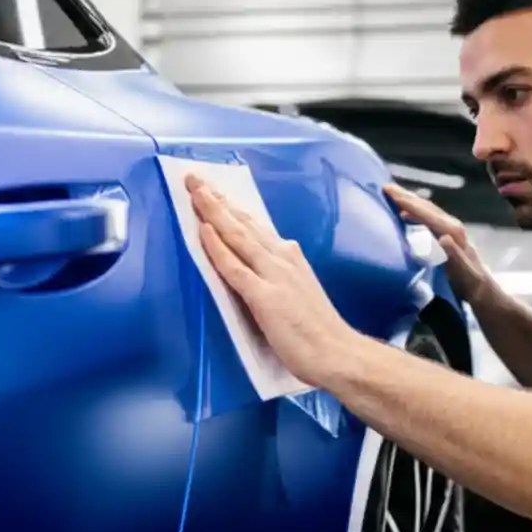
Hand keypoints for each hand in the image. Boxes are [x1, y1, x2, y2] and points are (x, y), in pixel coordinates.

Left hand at [187, 173, 360, 388]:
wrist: (338, 353)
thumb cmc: (317, 331)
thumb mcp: (298, 291)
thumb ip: (279, 275)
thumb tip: (257, 266)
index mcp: (289, 257)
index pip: (254, 226)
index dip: (231, 207)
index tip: (212, 190)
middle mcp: (282, 259)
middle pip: (243, 224)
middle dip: (216, 199)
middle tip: (193, 178)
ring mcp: (273, 276)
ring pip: (237, 237)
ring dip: (214, 212)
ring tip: (195, 191)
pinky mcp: (265, 297)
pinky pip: (235, 268)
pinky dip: (218, 248)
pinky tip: (204, 230)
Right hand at [382, 182, 493, 305]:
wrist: (488, 296)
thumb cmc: (475, 289)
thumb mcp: (467, 278)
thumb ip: (456, 258)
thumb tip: (443, 237)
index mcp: (455, 236)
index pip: (428, 215)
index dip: (409, 203)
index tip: (390, 192)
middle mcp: (454, 230)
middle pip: (429, 208)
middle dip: (408, 197)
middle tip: (386, 187)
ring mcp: (453, 233)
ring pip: (430, 212)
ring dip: (411, 203)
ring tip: (393, 197)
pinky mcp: (450, 239)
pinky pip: (430, 220)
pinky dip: (416, 214)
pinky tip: (405, 216)